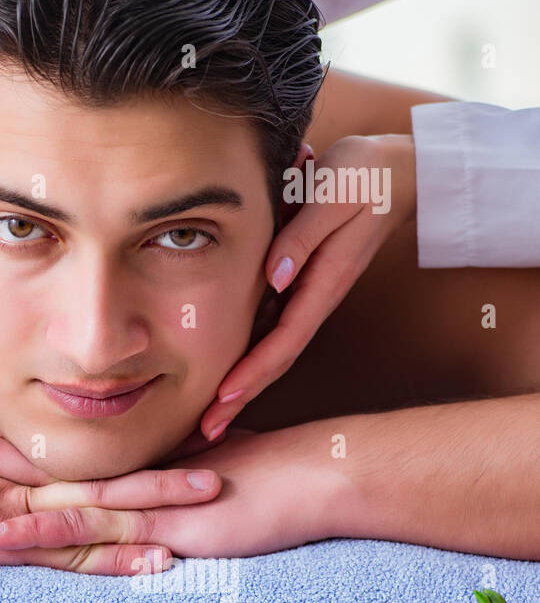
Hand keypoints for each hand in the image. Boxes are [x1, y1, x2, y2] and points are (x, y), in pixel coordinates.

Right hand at [0, 398, 193, 574]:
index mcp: (7, 453)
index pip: (81, 450)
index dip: (131, 448)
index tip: (174, 441)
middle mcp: (20, 472)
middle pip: (106, 467)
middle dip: (164, 463)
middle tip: (219, 454)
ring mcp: (11, 502)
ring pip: (99, 501)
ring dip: (156, 500)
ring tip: (210, 498)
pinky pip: (64, 549)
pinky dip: (109, 555)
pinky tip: (147, 559)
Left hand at [0, 401, 335, 559]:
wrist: (309, 475)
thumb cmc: (267, 473)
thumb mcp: (204, 471)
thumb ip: (168, 474)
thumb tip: (150, 476)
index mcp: (129, 456)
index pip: (59, 438)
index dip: (14, 426)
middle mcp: (121, 469)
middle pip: (38, 452)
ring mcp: (128, 496)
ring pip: (43, 481)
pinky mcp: (143, 526)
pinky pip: (80, 530)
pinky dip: (33, 531)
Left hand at [198, 134, 415, 439]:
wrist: (398, 170)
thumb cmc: (363, 177)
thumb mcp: (331, 197)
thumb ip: (301, 238)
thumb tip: (273, 278)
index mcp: (322, 285)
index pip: (282, 341)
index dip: (251, 373)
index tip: (222, 399)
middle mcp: (314, 298)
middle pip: (274, 360)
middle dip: (240, 398)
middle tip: (204, 432)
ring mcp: (308, 295)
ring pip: (270, 350)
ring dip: (241, 385)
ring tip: (208, 417)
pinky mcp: (301, 284)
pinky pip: (270, 329)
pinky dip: (247, 356)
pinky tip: (224, 374)